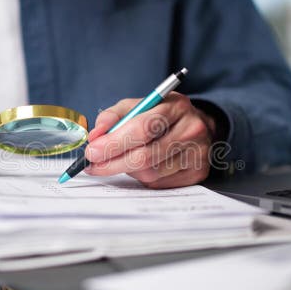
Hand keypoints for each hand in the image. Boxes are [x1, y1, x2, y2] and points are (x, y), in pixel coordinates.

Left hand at [84, 92, 216, 187]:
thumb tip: (95, 136)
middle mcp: (191, 129)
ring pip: (151, 173)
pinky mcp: (197, 173)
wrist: (195, 127)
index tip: (93, 152)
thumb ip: (113, 117)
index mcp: (176, 106)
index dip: (114, 143)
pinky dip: (143, 178)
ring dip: (128, 171)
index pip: (143, 128)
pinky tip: (141, 167)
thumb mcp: (137, 106)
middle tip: (94, 166)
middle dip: (113, 163)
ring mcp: (197, 153)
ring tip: (122, 161)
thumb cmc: (160, 116)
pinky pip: (159, 184)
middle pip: (146, 155)